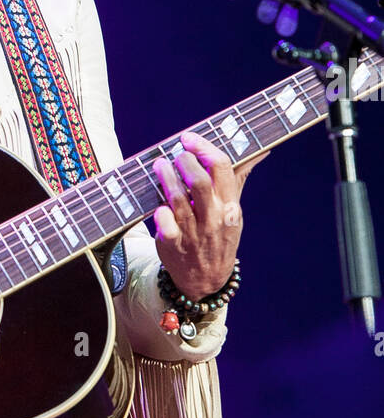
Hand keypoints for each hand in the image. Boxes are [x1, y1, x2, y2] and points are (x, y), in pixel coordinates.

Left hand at [151, 131, 269, 298]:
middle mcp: (213, 218)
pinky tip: (158, 203)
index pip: (222, 168)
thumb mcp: (233, 210)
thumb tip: (259, 151)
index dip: (204, 148)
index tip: (189, 137)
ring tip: (159, 165)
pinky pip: (164, 223)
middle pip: (199, 181)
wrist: (206, 280)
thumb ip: (238, 178)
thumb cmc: (219, 236)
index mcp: (230, 206)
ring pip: (178, 198)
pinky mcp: (173, 244)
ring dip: (166, 178)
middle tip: (175, 154)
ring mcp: (193, 233)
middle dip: (184, 161)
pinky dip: (160, 210)